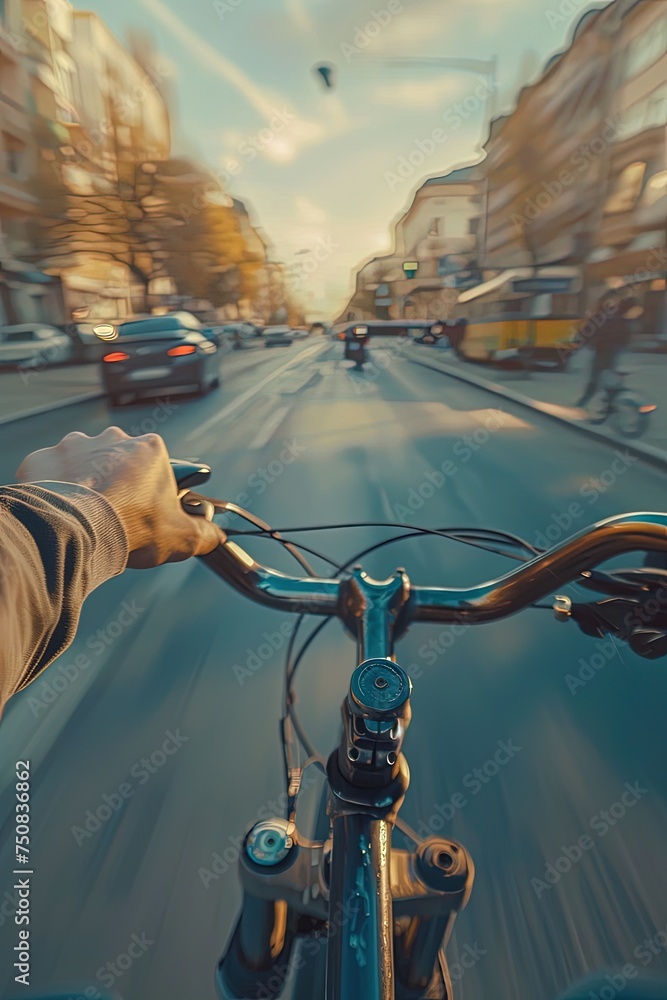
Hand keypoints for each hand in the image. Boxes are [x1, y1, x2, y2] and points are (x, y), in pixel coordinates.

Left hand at [16, 427, 224, 568]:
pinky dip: (52, 490)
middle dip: (117, 485)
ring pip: (82, 464)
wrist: (75, 531)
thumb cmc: (132, 528)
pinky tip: (59, 513)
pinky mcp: (42, 459)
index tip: (148, 513)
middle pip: (118, 462)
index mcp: (149, 449)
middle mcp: (112, 439)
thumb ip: (204, 534)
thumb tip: (216, 536)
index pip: (157, 467)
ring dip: (84, 484)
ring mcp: (74, 446)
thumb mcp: (182, 537)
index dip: (154, 492)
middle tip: (115, 517)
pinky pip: (49, 473)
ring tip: (84, 517)